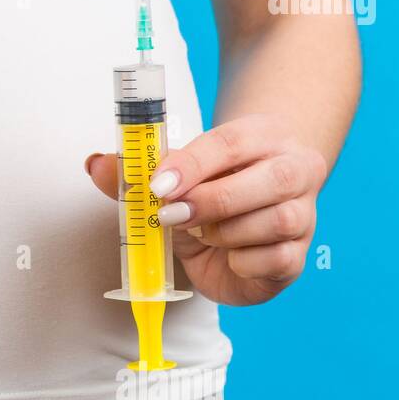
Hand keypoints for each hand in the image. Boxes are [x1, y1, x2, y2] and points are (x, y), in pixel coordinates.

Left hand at [85, 114, 327, 305]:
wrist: (242, 229)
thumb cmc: (208, 194)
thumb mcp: (173, 180)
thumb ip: (135, 173)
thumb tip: (94, 164)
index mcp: (263, 137)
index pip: (230, 144)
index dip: (191, 165)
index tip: (157, 187)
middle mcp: (295, 170)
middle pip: (270, 179)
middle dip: (211, 202)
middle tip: (171, 216)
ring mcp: (304, 214)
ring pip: (274, 221)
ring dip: (226, 234)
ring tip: (205, 234)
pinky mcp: (298, 256)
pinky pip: (275, 260)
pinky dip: (242, 262)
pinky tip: (229, 256)